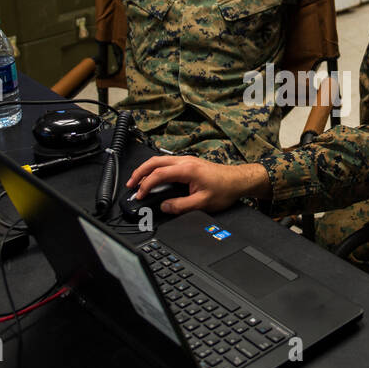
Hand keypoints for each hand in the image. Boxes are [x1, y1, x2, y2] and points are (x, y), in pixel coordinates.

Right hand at [126, 155, 269, 214]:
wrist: (238, 180)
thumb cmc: (225, 189)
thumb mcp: (203, 203)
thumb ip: (181, 206)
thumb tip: (164, 207)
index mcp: (187, 169)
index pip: (159, 174)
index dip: (146, 185)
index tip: (139, 194)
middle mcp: (185, 161)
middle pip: (154, 162)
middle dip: (139, 172)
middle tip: (130, 184)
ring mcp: (186, 160)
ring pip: (159, 160)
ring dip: (146, 170)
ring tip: (137, 181)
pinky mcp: (189, 163)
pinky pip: (166, 162)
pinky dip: (155, 169)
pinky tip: (153, 177)